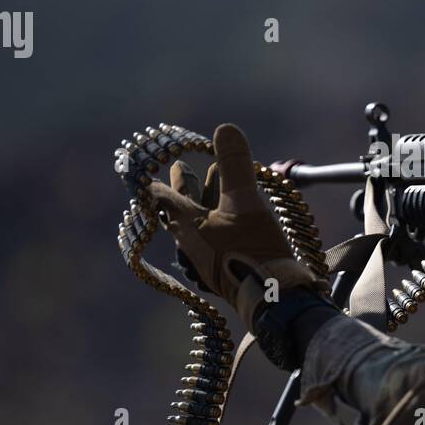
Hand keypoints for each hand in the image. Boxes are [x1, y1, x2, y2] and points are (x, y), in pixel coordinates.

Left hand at [147, 124, 319, 329]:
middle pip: (178, 209)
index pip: (162, 195)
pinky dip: (214, 222)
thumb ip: (235, 165)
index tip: (154, 165)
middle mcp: (189, 241)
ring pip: (195, 225)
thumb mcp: (246, 201)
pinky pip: (209, 240)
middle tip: (180, 168)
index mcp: (186, 223)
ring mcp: (203, 259)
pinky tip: (227, 223)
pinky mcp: (220, 270)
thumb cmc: (253, 248)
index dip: (160, 178)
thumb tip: (225, 128)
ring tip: (211, 187)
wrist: (271, 297)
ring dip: (201, 203)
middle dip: (182, 186)